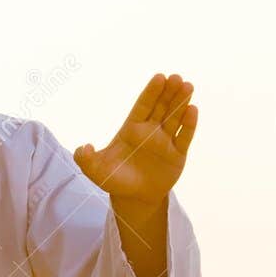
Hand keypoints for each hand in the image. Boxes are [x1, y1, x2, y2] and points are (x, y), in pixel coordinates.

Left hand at [72, 74, 197, 211]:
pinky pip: (184, 136)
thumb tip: (83, 148)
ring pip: (175, 117)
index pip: (143, 105)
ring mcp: (165, 140)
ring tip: (188, 86)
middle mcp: (151, 130)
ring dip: (181, 102)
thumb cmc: (115, 180)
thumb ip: (86, 160)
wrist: (135, 198)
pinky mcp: (178, 153)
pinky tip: (192, 109)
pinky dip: (189, 124)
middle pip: (161, 107)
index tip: (159, 77)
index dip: (151, 92)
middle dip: (168, 92)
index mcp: (132, 128)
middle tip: (176, 78)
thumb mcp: (96, 172)